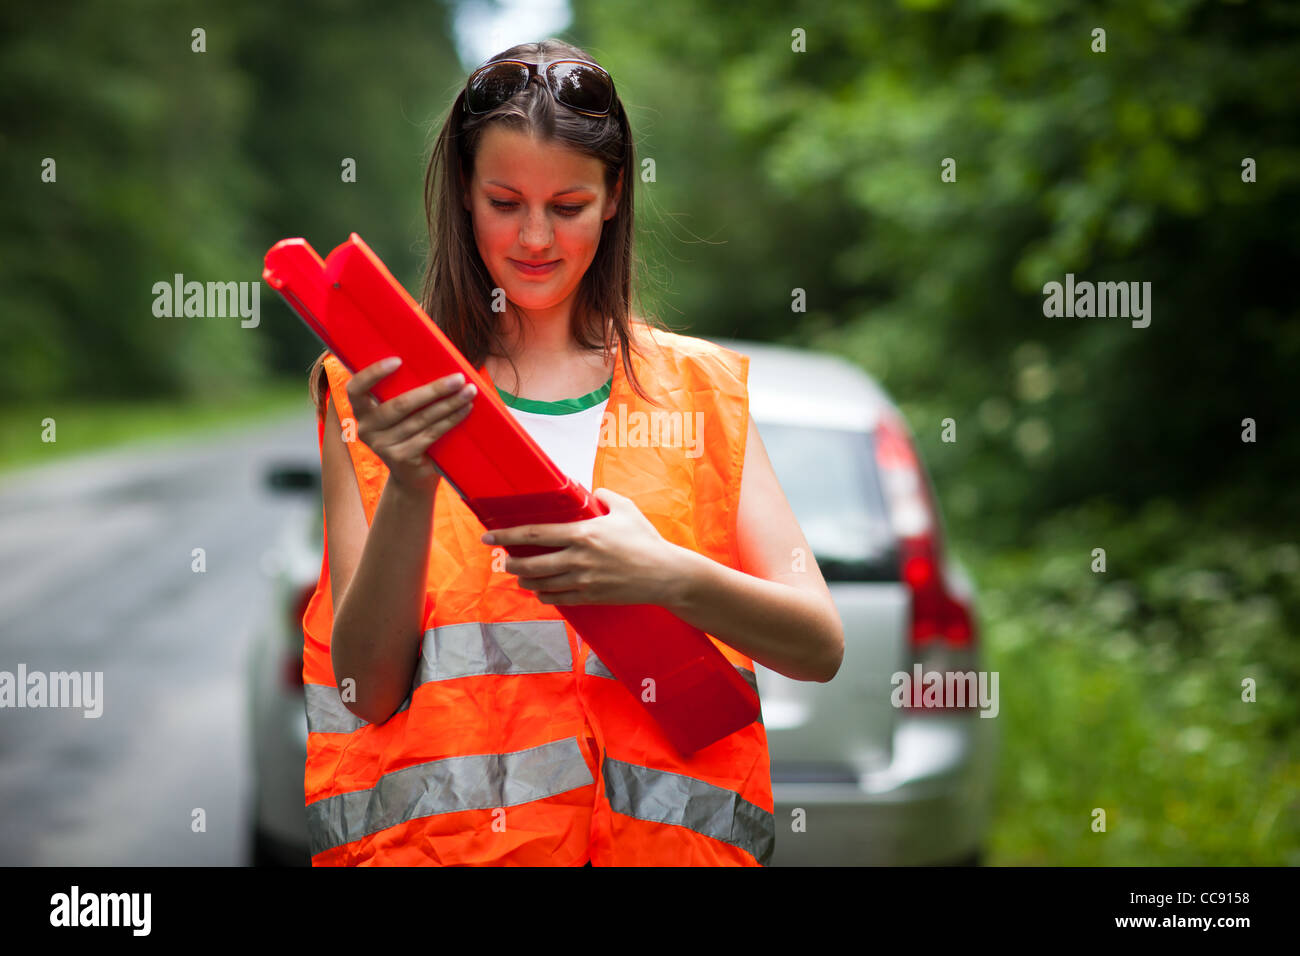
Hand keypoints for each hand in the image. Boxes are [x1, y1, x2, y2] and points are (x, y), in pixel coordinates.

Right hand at [345, 357, 475, 492]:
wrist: (413, 478)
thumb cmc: (410, 434)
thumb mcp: (400, 415)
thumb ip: (402, 392)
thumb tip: (434, 359)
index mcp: (361, 412)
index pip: (355, 389)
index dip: (373, 373)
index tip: (398, 360)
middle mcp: (366, 429)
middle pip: (400, 405)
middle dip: (433, 390)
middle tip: (458, 378)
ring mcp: (383, 446)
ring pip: (420, 420)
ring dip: (448, 404)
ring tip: (468, 392)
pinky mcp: (401, 459)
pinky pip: (430, 435)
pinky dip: (450, 420)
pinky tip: (465, 410)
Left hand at [482, 488, 686, 606]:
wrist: (664, 574)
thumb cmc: (645, 539)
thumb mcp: (626, 509)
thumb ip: (605, 497)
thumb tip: (593, 493)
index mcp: (582, 533)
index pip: (534, 535)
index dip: (506, 536)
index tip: (488, 537)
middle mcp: (577, 558)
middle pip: (531, 564)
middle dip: (511, 563)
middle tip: (504, 560)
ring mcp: (582, 580)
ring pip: (541, 584)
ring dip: (525, 581)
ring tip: (520, 576)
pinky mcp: (590, 597)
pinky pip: (557, 599)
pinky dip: (544, 595)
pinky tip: (541, 591)